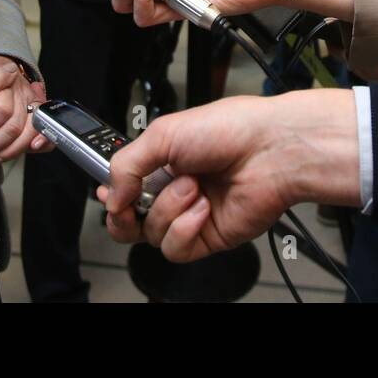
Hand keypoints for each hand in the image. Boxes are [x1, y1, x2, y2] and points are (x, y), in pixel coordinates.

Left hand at [0, 55, 49, 162]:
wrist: (1, 66)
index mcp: (3, 79)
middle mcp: (20, 90)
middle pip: (12, 123)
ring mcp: (31, 102)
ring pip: (26, 131)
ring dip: (7, 150)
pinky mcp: (38, 114)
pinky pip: (43, 130)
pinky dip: (42, 142)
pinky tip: (31, 149)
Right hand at [95, 90, 360, 261]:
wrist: (270, 149)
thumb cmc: (229, 129)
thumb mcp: (163, 134)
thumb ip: (126, 164)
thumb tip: (110, 195)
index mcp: (163, 161)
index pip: (125, 188)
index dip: (112, 195)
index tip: (107, 193)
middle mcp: (174, 190)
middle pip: (130, 221)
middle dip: (124, 215)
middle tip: (130, 203)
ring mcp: (191, 215)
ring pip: (151, 234)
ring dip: (167, 210)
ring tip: (192, 186)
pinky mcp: (208, 236)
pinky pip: (176, 248)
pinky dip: (183, 229)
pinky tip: (201, 209)